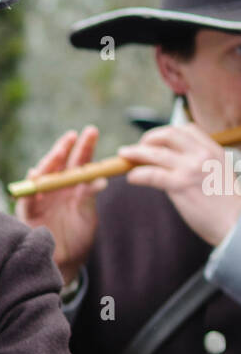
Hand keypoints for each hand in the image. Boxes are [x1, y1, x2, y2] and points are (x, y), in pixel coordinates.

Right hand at [15, 128, 105, 283]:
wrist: (64, 263)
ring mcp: (41, 199)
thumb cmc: (77, 239)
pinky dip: (30, 187)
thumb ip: (89, 197)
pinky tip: (36, 174)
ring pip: (42, 176)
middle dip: (64, 149)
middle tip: (73, 136)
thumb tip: (100, 179)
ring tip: (59, 152)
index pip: (79, 162)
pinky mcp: (28, 212)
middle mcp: (56, 189)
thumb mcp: (87, 215)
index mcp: (73, 187)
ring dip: (49, 163)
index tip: (91, 131)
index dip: (84, 147)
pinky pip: (27, 197)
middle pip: (59, 164)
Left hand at [118, 123, 240, 245]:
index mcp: (213, 150)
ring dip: (136, 153)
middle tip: (136, 148)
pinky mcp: (180, 185)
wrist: (236, 224)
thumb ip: (199, 164)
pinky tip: (132, 177)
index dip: (166, 132)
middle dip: (148, 138)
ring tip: (124, 155)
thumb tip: (173, 165)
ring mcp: (191, 168)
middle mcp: (202, 155)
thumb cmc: (225, 204)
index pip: (186, 129)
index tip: (155, 141)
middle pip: (168, 134)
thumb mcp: (218, 173)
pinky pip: (152, 174)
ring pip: (156, 152)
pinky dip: (137, 173)